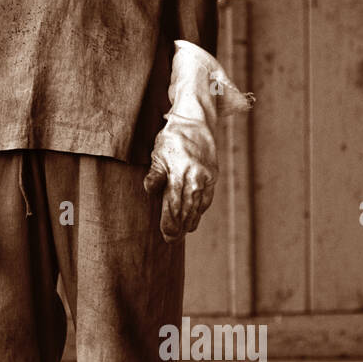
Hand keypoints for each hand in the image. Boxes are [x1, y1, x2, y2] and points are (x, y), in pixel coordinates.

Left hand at [143, 125, 215, 240]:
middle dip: (179, 226)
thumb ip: (155, 173)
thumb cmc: (172, 138)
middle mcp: (196, 177)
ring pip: (198, 206)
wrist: (196, 121)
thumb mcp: (158, 153)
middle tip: (171, 240)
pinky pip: (207, 198)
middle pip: (187, 209)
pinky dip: (200, 210)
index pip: (174, 203)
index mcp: (180, 172)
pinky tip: (194, 218)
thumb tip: (149, 189)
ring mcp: (207, 177)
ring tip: (182, 233)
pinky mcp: (213, 176)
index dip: (170, 221)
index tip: (166, 234)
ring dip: (190, 221)